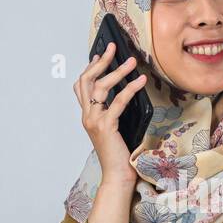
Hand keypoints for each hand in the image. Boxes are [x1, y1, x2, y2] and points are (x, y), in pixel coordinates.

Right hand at [74, 41, 146, 184]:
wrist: (118, 175)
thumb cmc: (119, 153)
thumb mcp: (115, 127)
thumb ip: (115, 111)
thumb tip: (127, 91)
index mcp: (88, 116)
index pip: (81, 86)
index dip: (89, 68)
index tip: (99, 54)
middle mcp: (87, 116)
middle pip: (87, 80)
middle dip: (100, 61)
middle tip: (113, 47)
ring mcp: (94, 120)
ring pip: (100, 87)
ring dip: (117, 71)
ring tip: (132, 61)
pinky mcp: (106, 126)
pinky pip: (118, 101)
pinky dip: (130, 88)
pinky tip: (140, 81)